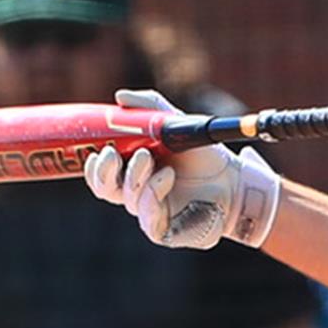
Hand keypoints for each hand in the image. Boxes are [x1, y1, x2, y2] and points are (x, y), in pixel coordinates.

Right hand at [82, 90, 280, 249]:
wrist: (235, 179)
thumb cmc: (204, 155)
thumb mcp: (177, 124)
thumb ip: (150, 109)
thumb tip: (119, 97)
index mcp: (132, 170)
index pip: (100, 173)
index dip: (92, 164)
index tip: (97, 148)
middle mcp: (137, 192)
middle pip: (105, 189)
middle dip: (102, 172)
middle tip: (110, 154)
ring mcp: (150, 212)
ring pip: (127, 200)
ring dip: (134, 178)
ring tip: (150, 159)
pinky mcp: (166, 230)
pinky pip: (147, 220)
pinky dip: (152, 195)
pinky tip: (166, 177)